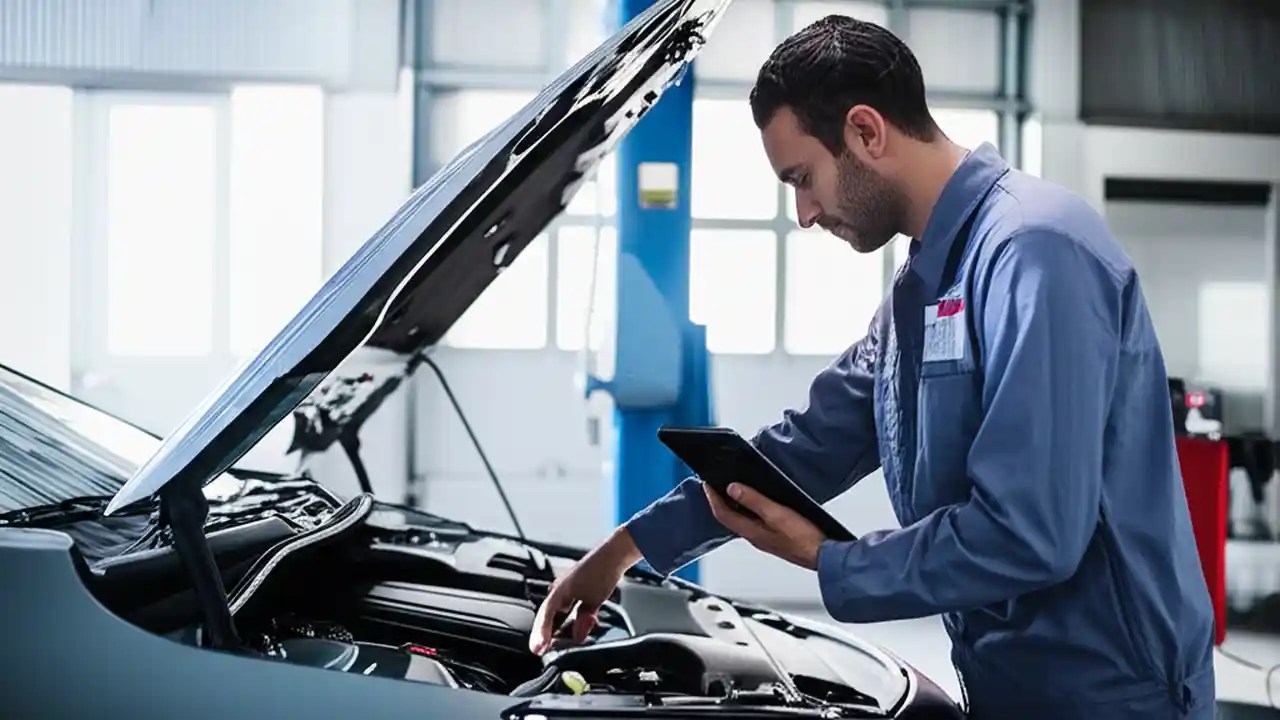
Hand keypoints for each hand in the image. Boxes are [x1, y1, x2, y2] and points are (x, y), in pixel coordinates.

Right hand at [529, 526, 640, 654]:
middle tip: (554, 648)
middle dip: (555, 633)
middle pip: (550, 619)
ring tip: (579, 632)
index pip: (544, 618)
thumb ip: (582, 622)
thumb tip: (576, 637)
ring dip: (568, 627)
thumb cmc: (601, 571)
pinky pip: (570, 611)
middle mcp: (558, 591)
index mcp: (557, 592)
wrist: (613, 555)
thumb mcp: (593, 602)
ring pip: (560, 616)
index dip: (540, 635)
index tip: (537, 649)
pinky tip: (586, 623)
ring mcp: (566, 591)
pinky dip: (574, 620)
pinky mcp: (575, 592)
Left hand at [704, 482, 825, 570]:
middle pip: (729, 517)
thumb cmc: (803, 538)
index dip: (712, 498)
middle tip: (714, 484)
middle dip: (720, 500)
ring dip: (734, 504)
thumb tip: (732, 489)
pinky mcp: (774, 536)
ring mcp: (764, 537)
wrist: (823, 556)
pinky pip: (754, 521)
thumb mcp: (776, 514)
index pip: (722, 514)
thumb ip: (754, 501)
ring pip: (741, 519)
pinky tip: (756, 501)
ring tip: (732, 488)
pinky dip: (749, 509)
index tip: (706, 483)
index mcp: (751, 532)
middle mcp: (754, 536)